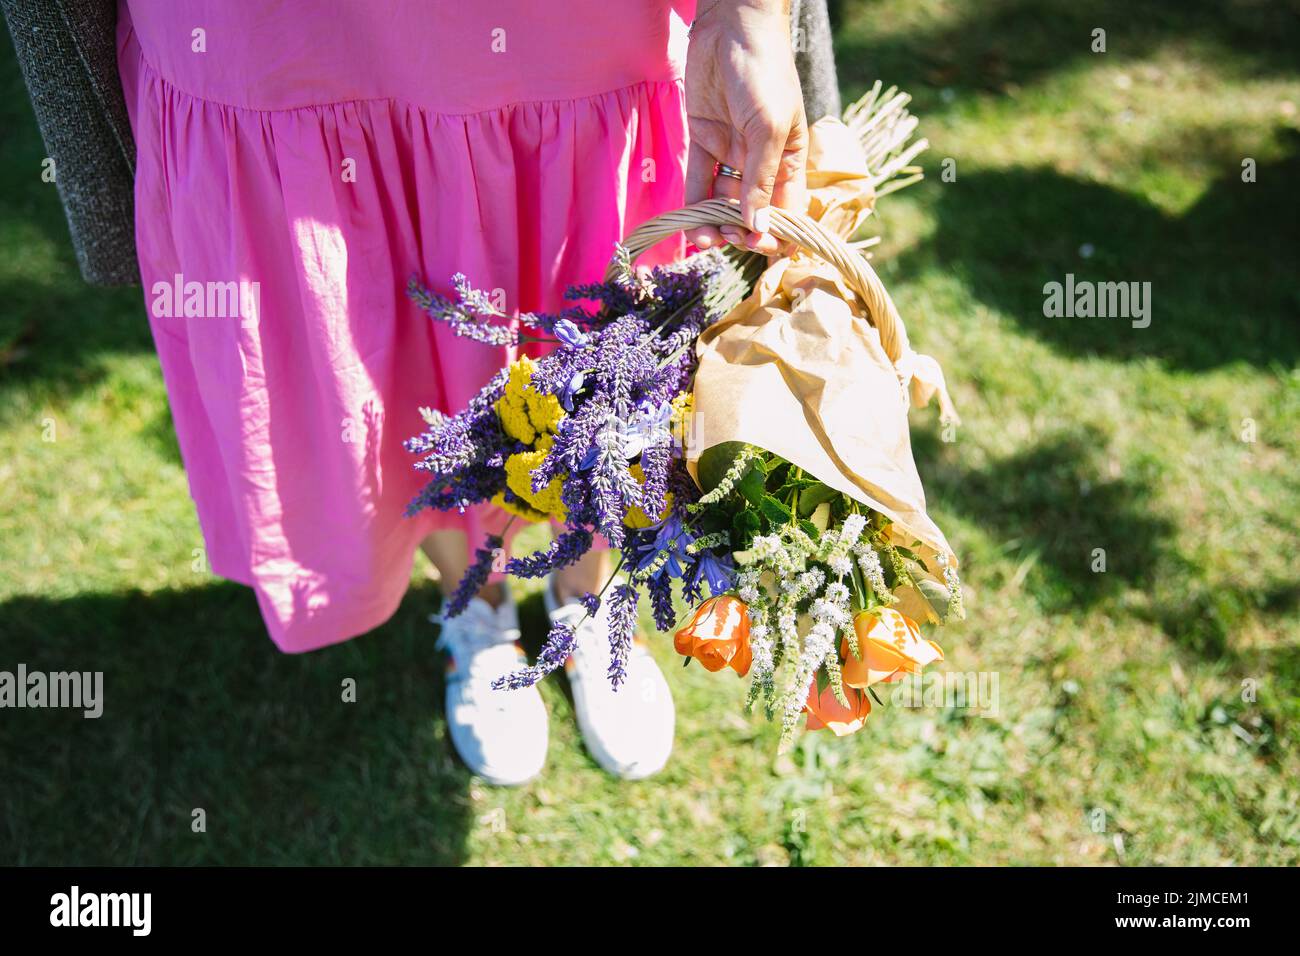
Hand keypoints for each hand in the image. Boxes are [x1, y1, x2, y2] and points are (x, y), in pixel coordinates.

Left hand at [684, 0, 807, 254]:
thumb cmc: (764, 73)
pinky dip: (693, 207)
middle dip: (740, 231)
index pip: (788, 211)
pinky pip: (699, 182)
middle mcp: (761, 162)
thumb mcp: (769, 127)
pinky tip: (689, 227)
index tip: (758, 244)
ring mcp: (731, 154)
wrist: (731, 28)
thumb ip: (761, 178)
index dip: (776, 234)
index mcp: (789, 161)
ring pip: (723, 203)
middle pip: (752, 212)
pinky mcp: (704, 143)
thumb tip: (757, 226)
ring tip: (704, 236)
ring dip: (714, 224)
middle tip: (727, 233)